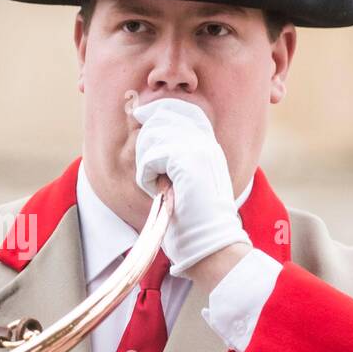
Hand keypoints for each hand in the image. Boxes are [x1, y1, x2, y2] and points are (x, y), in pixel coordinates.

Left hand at [132, 98, 250, 274]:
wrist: (210, 243)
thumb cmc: (192, 219)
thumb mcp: (183, 178)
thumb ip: (170, 152)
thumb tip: (141, 120)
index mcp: (208, 143)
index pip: (180, 107)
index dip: (158, 111)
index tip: (144, 125)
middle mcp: (206, 141)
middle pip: (161, 116)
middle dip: (147, 143)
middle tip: (155, 173)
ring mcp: (199, 148)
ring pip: (151, 136)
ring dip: (147, 164)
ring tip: (161, 186)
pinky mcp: (187, 161)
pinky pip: (150, 158)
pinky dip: (147, 178)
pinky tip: (161, 192)